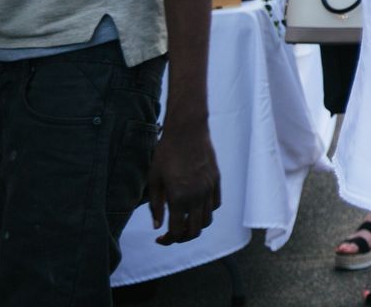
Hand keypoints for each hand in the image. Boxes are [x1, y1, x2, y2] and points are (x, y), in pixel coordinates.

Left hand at [147, 116, 220, 243]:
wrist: (187, 130)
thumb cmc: (166, 153)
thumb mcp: (154, 179)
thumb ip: (156, 206)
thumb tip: (157, 226)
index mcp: (179, 198)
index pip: (177, 231)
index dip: (168, 240)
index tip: (159, 238)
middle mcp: (197, 196)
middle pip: (195, 230)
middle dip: (182, 238)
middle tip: (172, 235)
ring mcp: (209, 188)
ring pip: (207, 220)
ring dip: (195, 227)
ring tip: (184, 223)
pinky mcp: (216, 180)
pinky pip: (215, 204)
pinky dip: (207, 212)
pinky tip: (196, 207)